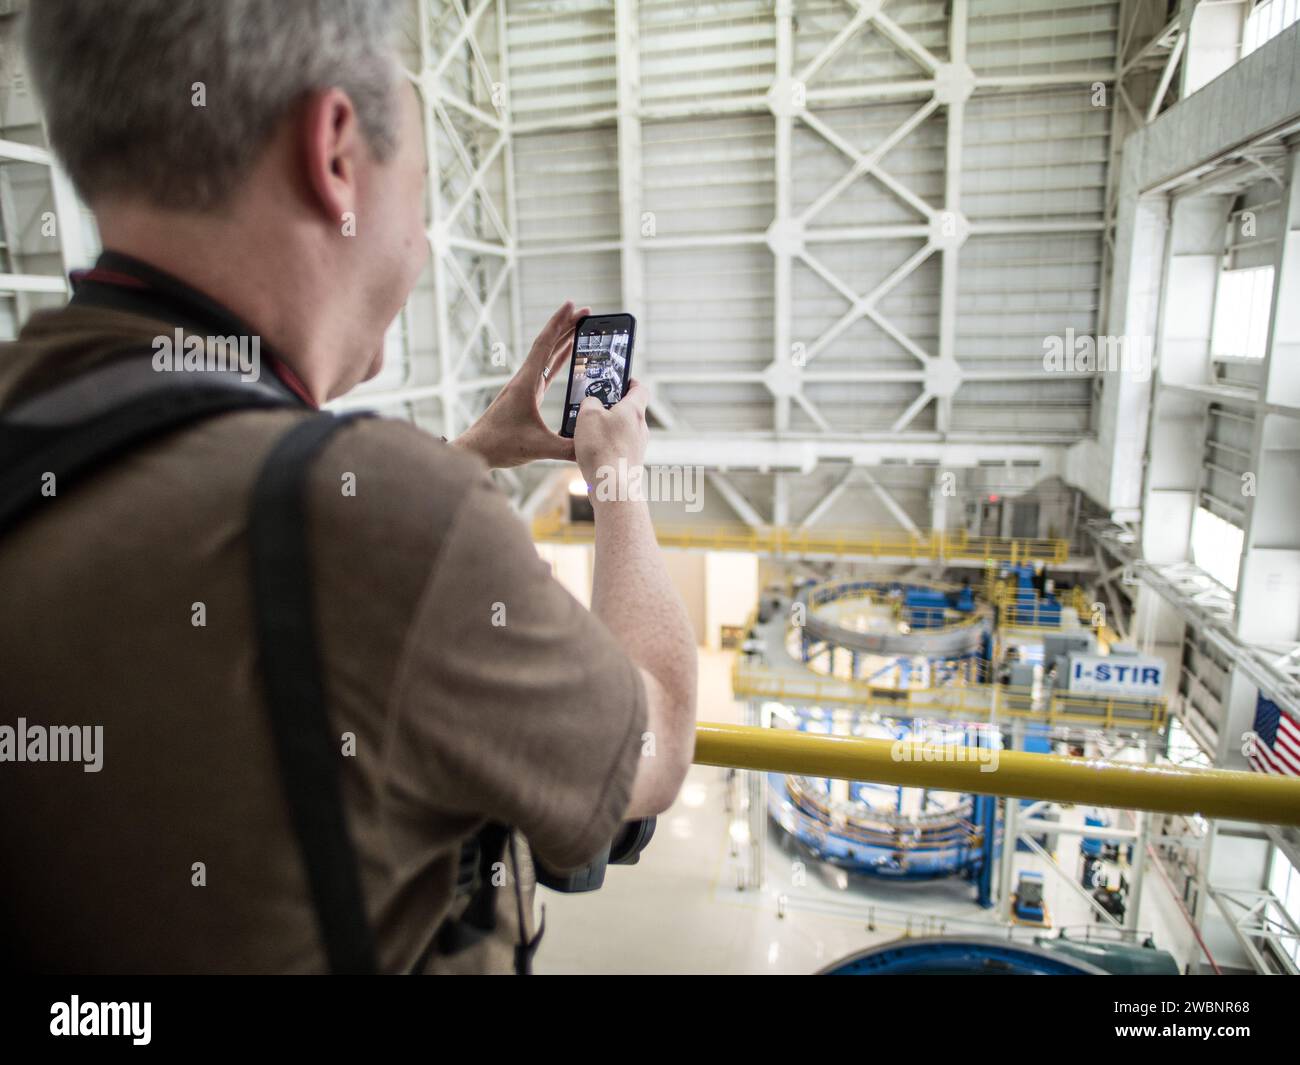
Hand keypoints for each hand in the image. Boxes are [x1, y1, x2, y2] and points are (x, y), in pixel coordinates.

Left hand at [453, 300, 589, 467]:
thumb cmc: (501, 445)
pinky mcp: (526, 397)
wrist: (476, 451)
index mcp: (526, 383)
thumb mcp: (539, 448)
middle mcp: (524, 380)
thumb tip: (594, 446)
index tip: (573, 305)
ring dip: (564, 340)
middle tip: (586, 312)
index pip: (545, 345)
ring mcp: (525, 387)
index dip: (560, 323)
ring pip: (547, 356)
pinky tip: (567, 355)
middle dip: (567, 326)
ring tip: (581, 327)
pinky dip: (558, 360)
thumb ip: (568, 448)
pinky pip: (545, 371)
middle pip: (548, 344)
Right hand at [574, 378, 649, 491]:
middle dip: (612, 407)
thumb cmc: (601, 449)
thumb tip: (592, 404)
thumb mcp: (587, 415)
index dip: (630, 381)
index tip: (621, 379)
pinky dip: (607, 446)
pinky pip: (618, 448)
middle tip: (595, 406)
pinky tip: (590, 452)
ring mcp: (638, 447)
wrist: (611, 487)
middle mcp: (641, 428)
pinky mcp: (631, 463)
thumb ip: (590, 403)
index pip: (640, 389)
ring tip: (587, 431)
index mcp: (634, 410)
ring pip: (623, 431)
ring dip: (607, 428)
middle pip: (630, 411)